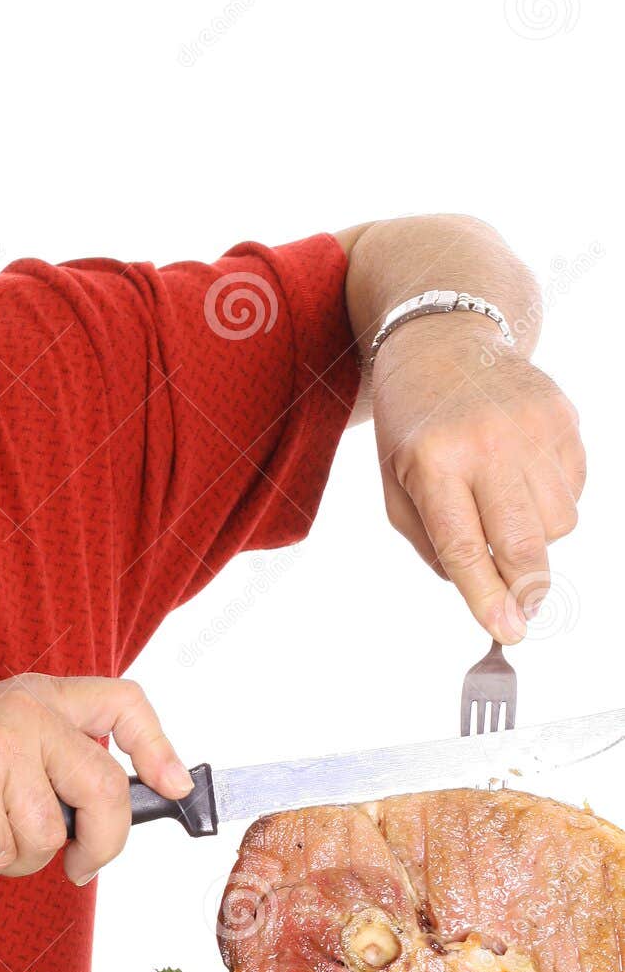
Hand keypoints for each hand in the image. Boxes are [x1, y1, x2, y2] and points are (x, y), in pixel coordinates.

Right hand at [0, 673, 191, 885]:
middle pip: (105, 790)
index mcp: (39, 696)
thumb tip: (116, 816)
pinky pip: (1, 857)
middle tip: (81, 868)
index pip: (123, 701)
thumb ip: (53, 759)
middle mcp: (24, 713)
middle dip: (102, 844)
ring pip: (48, 837)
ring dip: (16, 860)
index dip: (158, 746)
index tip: (177, 786)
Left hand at [371, 315, 585, 642]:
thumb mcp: (396, 480)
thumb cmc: (413, 424)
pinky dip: (553, 500)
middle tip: (523, 608)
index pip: (464, 544)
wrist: (443, 340)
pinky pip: (576, 490)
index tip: (508, 631)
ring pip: (558, 523)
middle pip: (523, 542)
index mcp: (432, 460)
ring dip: (536, 536)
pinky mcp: (564, 416)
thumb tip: (483, 591)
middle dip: (526, 588)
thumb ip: (431, 541)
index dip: (488, 595)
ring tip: (503, 507)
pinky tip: (522, 475)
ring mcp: (531, 426)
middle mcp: (486, 442)